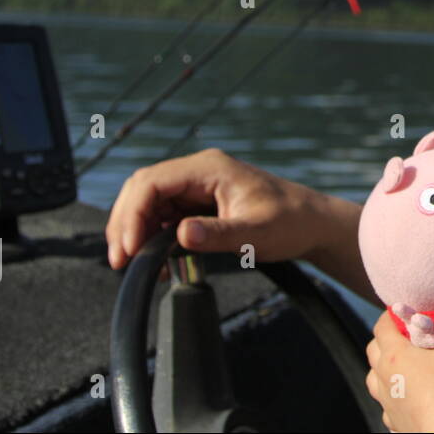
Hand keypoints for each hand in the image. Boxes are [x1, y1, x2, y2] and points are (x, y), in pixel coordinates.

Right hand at [105, 147, 340, 269]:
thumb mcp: (256, 232)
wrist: (313, 224)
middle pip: (143, 190)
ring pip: (149, 203)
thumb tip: (179, 234)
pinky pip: (164, 217)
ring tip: (134, 265)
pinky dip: (153, 238)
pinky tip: (157, 262)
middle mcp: (199, 173)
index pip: (153, 182)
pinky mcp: (200, 204)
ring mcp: (198, 187)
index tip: (129, 248)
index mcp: (209, 168)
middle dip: (126, 223)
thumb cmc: (292, 222)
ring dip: (136, 232)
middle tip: (120, 261)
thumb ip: (217, 234)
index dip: (133, 214)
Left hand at [364, 301, 433, 432]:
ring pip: (374, 380)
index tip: (402, 314)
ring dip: (383, 372)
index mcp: (393, 354)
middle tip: (404, 340)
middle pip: (372, 351)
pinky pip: (387, 407)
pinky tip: (409, 400)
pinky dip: (395, 401)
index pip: (381, 326)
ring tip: (402, 370)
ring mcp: (385, 399)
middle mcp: (383, 376)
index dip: (390, 316)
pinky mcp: (392, 419)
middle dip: (385, 342)